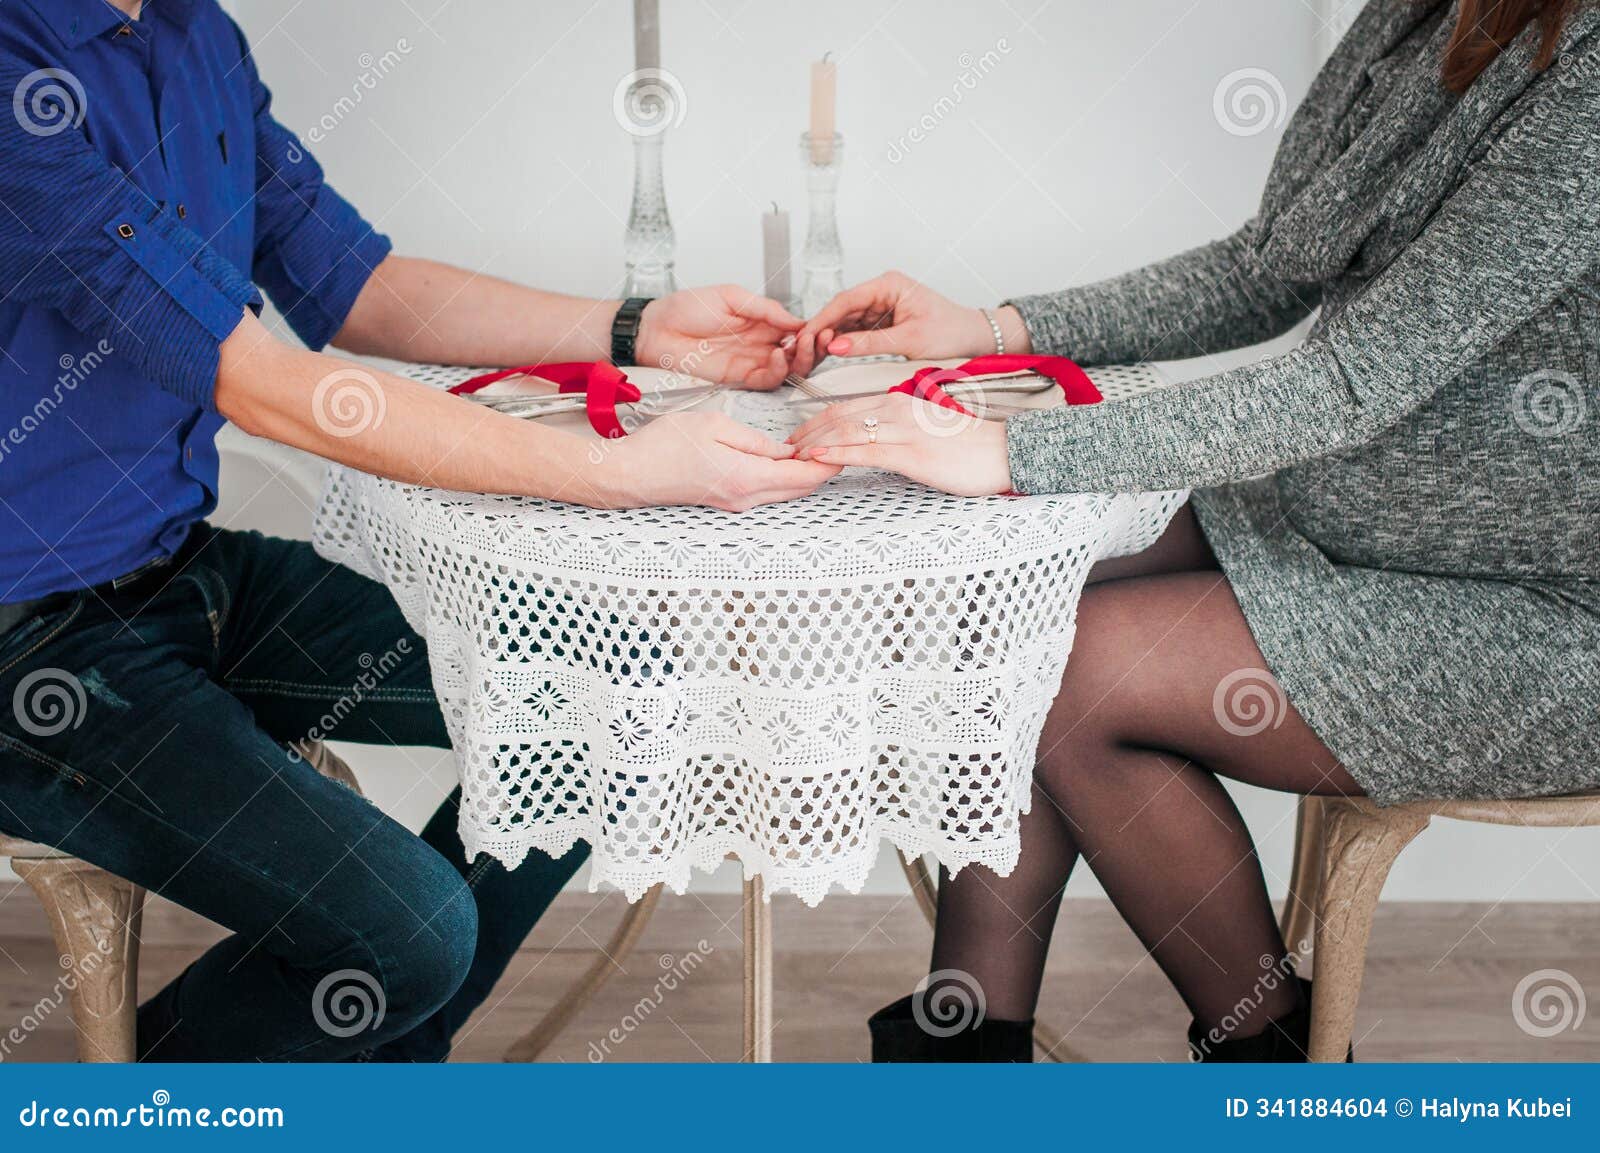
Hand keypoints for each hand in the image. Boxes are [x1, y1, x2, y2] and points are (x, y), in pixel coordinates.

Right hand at [599, 412, 840, 510]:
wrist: (629, 474)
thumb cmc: (663, 446)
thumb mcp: (715, 424)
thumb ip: (757, 440)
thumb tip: (787, 450)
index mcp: (748, 478)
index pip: (808, 476)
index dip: (832, 460)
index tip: (847, 441)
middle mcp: (747, 498)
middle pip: (803, 488)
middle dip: (825, 466)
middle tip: (837, 439)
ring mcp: (738, 503)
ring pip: (788, 491)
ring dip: (805, 471)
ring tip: (815, 443)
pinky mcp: (729, 500)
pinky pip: (769, 491)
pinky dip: (786, 475)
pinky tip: (785, 456)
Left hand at [636, 285, 802, 390]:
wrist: (657, 329)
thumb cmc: (686, 307)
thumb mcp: (732, 296)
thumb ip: (765, 308)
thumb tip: (795, 318)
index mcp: (763, 321)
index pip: (798, 329)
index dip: (813, 330)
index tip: (822, 327)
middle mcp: (761, 343)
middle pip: (799, 352)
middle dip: (813, 348)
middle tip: (816, 340)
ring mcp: (751, 361)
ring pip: (788, 369)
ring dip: (799, 361)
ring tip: (798, 348)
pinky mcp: (739, 378)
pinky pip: (766, 381)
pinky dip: (777, 373)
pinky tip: (777, 359)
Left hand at [786, 393, 1012, 496]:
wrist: (1003, 451)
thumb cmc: (968, 444)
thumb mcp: (925, 429)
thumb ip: (897, 429)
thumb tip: (873, 441)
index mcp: (898, 401)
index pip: (845, 408)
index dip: (815, 421)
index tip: (797, 436)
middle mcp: (896, 410)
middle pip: (838, 416)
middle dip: (806, 432)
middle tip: (784, 449)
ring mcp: (902, 431)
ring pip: (846, 431)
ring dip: (813, 443)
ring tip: (791, 456)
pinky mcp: (911, 454)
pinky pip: (866, 451)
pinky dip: (837, 453)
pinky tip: (817, 457)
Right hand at [792, 271, 1027, 375]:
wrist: (974, 338)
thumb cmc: (951, 332)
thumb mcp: (909, 339)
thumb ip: (870, 343)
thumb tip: (836, 347)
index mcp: (889, 284)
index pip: (846, 300)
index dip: (823, 319)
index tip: (806, 337)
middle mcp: (882, 291)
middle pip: (841, 310)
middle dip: (822, 331)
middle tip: (803, 351)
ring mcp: (881, 306)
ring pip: (845, 322)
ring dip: (830, 339)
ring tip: (811, 357)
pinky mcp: (883, 322)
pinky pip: (856, 332)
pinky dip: (843, 344)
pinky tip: (828, 355)